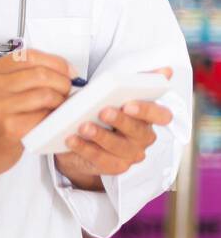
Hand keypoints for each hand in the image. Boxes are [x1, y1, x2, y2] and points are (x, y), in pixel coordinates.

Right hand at [0, 48, 75, 184]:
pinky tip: (51, 120)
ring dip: (61, 101)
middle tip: (66, 92)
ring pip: (45, 94)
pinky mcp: (9, 128)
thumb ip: (25, 75)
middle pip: (40, 74)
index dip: (56, 62)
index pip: (30, 56)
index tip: (68, 72)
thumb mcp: (0, 89)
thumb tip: (64, 70)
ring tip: (59, 107)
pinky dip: (54, 117)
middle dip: (63, 82)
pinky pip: (43, 116)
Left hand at [54, 67, 173, 191]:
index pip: (161, 115)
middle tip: (103, 111)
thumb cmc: (100, 113)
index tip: (129, 103)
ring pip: (119, 147)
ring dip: (100, 136)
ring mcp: (130, 154)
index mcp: (147, 118)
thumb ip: (137, 81)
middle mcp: (143, 138)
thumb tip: (166, 70)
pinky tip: (72, 139)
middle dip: (121, 121)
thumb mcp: (114, 94)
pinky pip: (101, 159)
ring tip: (83, 126)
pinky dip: (85, 149)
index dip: (147, 110)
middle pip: (139, 132)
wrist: (80, 139)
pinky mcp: (113, 167)